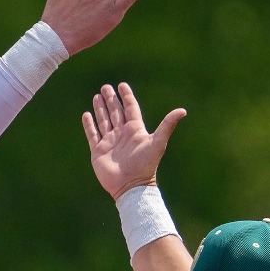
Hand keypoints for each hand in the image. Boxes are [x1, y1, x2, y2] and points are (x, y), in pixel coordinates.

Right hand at [84, 82, 185, 198]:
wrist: (131, 186)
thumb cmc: (145, 165)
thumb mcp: (158, 142)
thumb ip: (168, 125)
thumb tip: (183, 111)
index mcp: (135, 130)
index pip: (130, 109)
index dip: (127, 97)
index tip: (122, 85)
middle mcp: (122, 134)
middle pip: (116, 112)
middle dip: (111, 100)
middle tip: (106, 86)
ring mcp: (110, 142)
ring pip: (104, 121)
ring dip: (100, 109)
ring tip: (97, 96)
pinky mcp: (99, 151)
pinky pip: (92, 134)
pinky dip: (89, 125)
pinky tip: (86, 115)